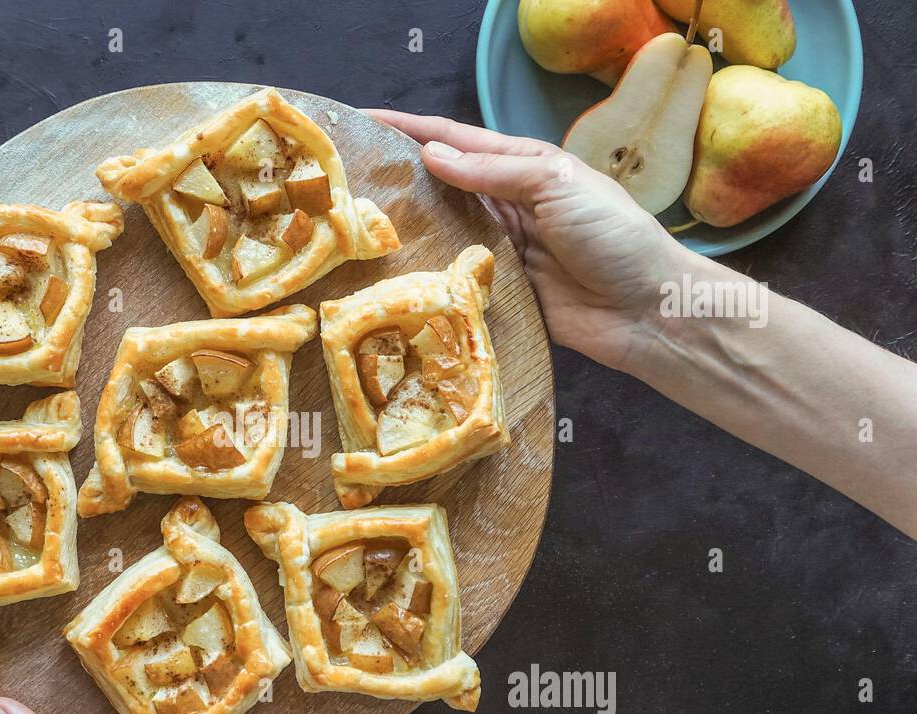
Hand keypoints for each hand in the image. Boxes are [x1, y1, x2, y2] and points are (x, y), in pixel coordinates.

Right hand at [367, 110, 686, 371]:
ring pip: (445, 229)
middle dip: (402, 176)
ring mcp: (503, 249)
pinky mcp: (501, 291)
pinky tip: (397, 271)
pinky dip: (431, 271)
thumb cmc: (613, 237)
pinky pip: (457, 276)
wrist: (645, 309)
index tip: (366, 121)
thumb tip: (431, 155)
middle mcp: (510, 204)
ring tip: (360, 221)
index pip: (458, 141)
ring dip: (410, 224)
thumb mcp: (556, 185)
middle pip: (444, 185)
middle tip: (350, 176)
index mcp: (525, 167)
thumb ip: (494, 172)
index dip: (412, 129)